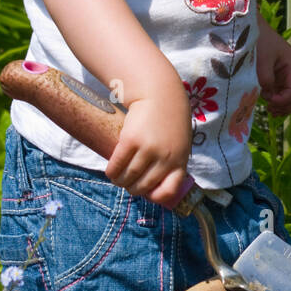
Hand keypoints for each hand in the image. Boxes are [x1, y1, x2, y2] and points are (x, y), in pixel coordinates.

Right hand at [104, 92, 192, 208]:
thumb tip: (155, 186)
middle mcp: (165, 158)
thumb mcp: (179, 143)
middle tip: (127, 184)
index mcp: (179, 160)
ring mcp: (148, 149)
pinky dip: (112, 172)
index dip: (155, 197)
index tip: (148, 193)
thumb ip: (172, 161)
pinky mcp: (131, 140)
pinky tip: (110, 171)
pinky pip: (117, 165)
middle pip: (143, 186)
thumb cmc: (169, 121)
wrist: (160, 94)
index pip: (169, 190)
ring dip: (120, 182)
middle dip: (132, 189)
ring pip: (128, 178)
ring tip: (117, 179)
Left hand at [256, 20, 290, 115]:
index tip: (270, 102)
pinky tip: (269, 105)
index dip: (285, 99)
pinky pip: (285, 92)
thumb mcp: (261, 60)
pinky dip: (280, 100)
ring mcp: (288, 73)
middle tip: (272, 110)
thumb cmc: (258, 40)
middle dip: (288, 105)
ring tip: (271, 111)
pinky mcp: (280, 75)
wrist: (251, 28)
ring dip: (285, 105)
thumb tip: (269, 94)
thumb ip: (266, 78)